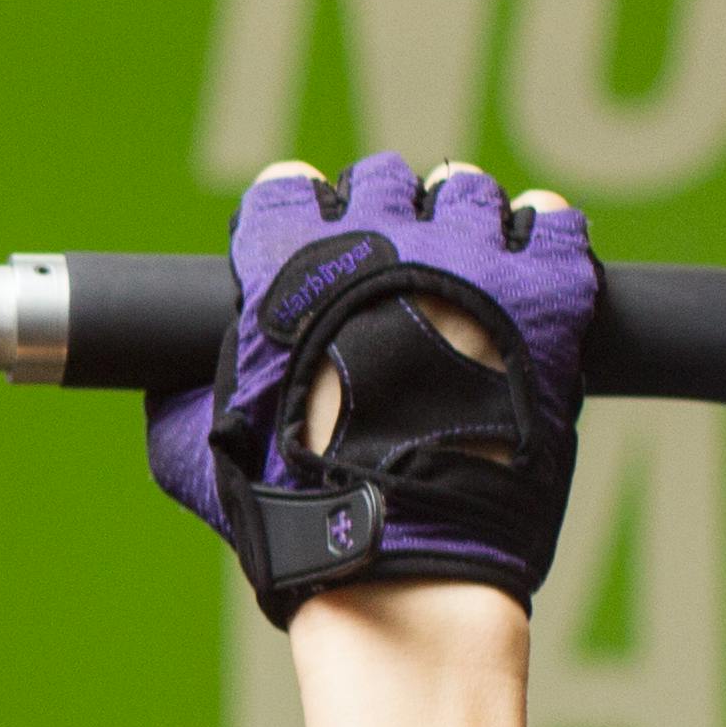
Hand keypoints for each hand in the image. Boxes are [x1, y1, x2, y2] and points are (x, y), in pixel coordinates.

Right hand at [147, 154, 590, 623]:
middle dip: (383, 216)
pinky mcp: (547, 285)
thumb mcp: (195, 452)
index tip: (311, 251)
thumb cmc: (294, 507)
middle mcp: (380, 234)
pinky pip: (554, 222)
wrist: (405, 547)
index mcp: (288, 259)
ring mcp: (471, 253)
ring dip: (463, 225)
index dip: (297, 217)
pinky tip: (530, 278)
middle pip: (382, 180)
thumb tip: (171, 379)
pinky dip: (542, 239)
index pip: (287, 188)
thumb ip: (180, 395)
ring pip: (470, 193)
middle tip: (392, 270)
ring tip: (466, 277)